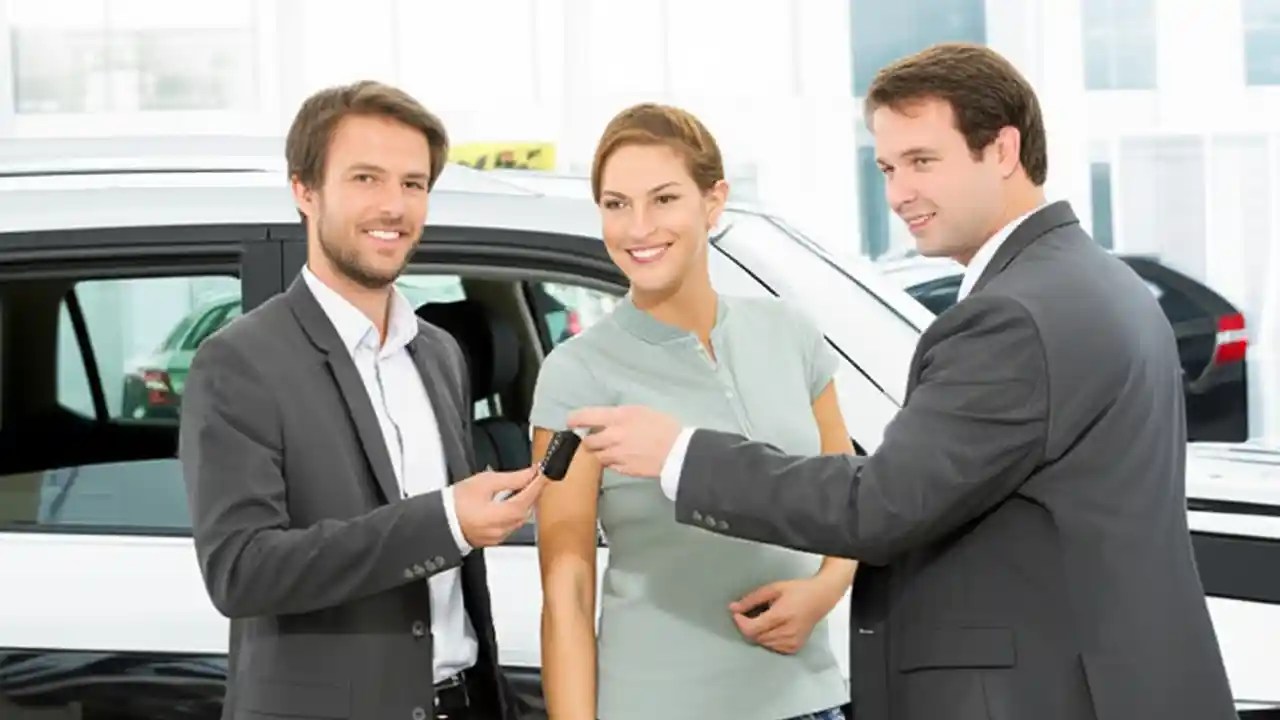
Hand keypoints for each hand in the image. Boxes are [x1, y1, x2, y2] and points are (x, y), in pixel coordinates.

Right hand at [453, 467, 546, 547]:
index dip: (538, 483)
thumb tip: (529, 474)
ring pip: (521, 518)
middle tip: (534, 477)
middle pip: (527, 509)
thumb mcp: (485, 482)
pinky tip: (509, 502)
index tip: (543, 472)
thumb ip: (512, 478)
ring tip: (521, 487)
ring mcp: (500, 536)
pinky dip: (514, 512)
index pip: (530, 497)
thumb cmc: (455, 504)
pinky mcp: (494, 539)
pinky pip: (511, 525)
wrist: (439, 522)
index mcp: (503, 514)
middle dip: (532, 493)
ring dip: (524, 502)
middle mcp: (504, 528)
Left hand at [565, 405, 680, 477]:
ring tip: (613, 449)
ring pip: (598, 456)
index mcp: (618, 417)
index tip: (571, 422)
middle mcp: (613, 436)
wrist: (679, 451)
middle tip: (597, 438)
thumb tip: (608, 419)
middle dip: (590, 440)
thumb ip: (622, 415)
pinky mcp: (624, 469)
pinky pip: (610, 466)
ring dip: (601, 452)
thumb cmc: (665, 426)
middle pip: (588, 441)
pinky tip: (624, 458)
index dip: (575, 419)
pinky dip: (613, 462)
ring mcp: (617, 455)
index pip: (585, 416)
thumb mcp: (642, 411)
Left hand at [729, 579, 835, 654]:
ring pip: (763, 643)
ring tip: (766, 618)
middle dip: (749, 626)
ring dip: (758, 633)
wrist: (820, 599)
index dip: (740, 622)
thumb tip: (733, 608)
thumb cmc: (797, 591)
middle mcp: (787, 632)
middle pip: (756, 637)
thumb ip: (751, 599)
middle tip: (752, 613)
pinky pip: (772, 647)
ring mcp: (792, 642)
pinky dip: (768, 639)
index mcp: (781, 616)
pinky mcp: (794, 648)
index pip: (752, 629)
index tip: (737, 614)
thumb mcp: (773, 589)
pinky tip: (774, 627)